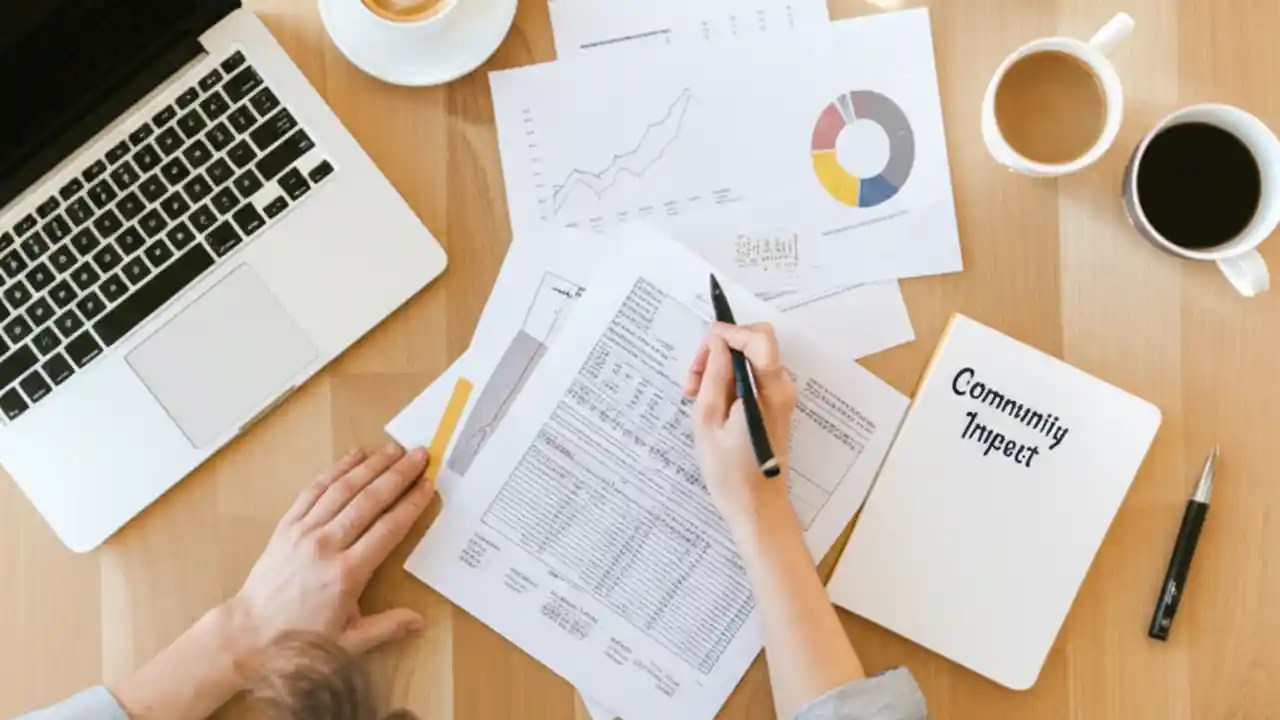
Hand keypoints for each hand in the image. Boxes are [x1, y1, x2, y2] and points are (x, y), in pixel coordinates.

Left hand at [225, 442, 434, 657]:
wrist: (249, 632)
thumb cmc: (300, 639)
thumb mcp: (349, 641)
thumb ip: (386, 627)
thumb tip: (420, 620)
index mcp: (347, 573)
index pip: (388, 529)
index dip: (410, 504)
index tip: (427, 485)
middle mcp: (327, 545)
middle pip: (369, 500)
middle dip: (397, 475)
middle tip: (419, 455)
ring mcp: (304, 531)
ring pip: (343, 489)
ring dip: (371, 466)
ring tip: (394, 449)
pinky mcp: (287, 526)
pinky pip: (314, 490)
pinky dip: (335, 470)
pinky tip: (353, 456)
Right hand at [684, 322, 796, 538]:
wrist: (757, 506)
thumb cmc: (729, 472)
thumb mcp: (708, 421)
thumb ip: (713, 377)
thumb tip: (716, 343)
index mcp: (770, 390)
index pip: (759, 338)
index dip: (729, 332)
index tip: (702, 346)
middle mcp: (782, 387)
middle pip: (754, 342)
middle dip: (720, 348)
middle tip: (692, 378)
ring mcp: (781, 395)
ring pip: (750, 357)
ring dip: (720, 365)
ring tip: (694, 393)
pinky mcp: (774, 403)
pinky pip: (751, 375)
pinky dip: (728, 378)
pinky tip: (709, 401)